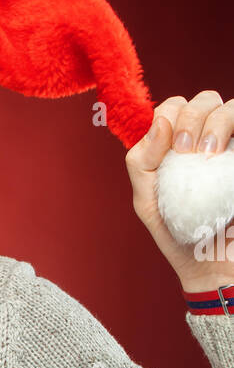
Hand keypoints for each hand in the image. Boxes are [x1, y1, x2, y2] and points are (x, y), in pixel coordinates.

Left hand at [126, 90, 233, 292]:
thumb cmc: (179, 235)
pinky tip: (222, 152)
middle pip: (204, 100)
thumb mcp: (148, 200)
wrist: (213, 268)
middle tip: (187, 151)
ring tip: (208, 153)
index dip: (169, 115)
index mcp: (180, 145)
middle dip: (192, 116)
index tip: (170, 146)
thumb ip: (142, 161)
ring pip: (230, 107)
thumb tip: (159, 122)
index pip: (175, 107)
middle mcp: (210, 140)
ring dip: (215, 121)